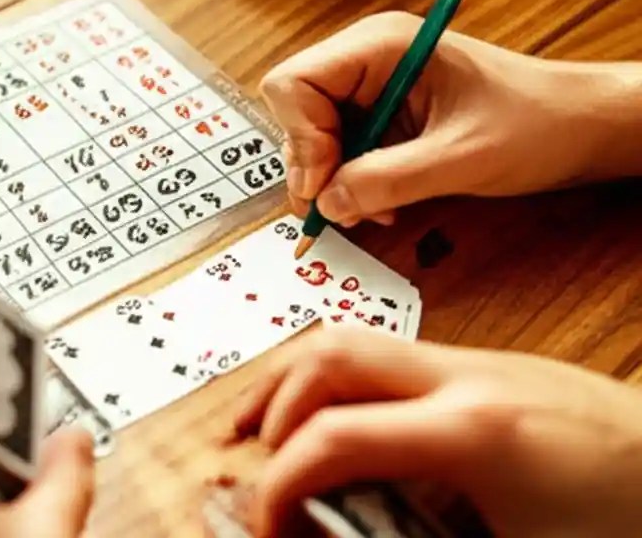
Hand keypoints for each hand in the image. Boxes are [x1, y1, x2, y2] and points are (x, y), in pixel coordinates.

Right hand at [233, 328, 641, 536]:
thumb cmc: (624, 517)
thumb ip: (415, 537)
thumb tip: (345, 535)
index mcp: (472, 431)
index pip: (334, 437)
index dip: (281, 485)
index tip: (268, 524)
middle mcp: (468, 378)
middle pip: (330, 356)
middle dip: (273, 406)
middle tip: (252, 458)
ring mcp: (480, 361)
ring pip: (357, 338)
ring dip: (300, 378)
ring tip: (272, 425)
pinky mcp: (492, 365)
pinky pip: (393, 355)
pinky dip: (346, 381)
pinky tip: (347, 420)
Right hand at [259, 11, 640, 226]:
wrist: (581, 126)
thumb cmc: (537, 123)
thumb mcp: (460, 157)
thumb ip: (387, 179)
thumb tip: (326, 202)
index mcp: (380, 45)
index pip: (293, 83)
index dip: (300, 138)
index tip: (325, 184)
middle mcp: (366, 58)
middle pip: (295, 111)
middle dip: (313, 165)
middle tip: (345, 205)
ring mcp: (371, 86)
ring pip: (312, 135)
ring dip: (333, 179)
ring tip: (374, 207)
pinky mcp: (381, 113)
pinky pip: (340, 148)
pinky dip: (351, 181)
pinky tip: (383, 199)